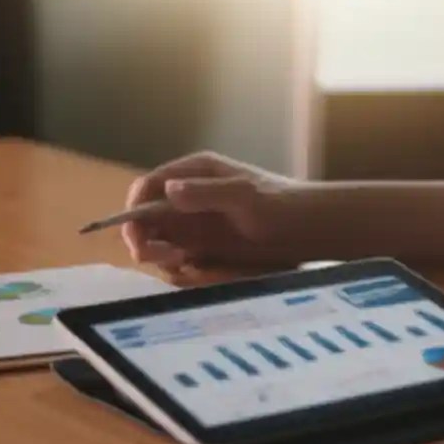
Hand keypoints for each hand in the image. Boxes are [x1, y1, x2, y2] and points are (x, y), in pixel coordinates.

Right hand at [122, 152, 309, 272]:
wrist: (309, 231)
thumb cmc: (281, 206)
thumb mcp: (244, 197)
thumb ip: (207, 193)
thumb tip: (168, 191)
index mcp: (194, 173)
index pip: (147, 187)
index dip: (134, 210)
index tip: (137, 235)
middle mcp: (188, 196)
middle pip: (146, 218)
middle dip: (145, 239)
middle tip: (162, 258)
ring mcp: (195, 223)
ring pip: (158, 241)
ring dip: (162, 256)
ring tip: (185, 263)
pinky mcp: (205, 247)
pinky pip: (178, 259)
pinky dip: (180, 268)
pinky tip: (198, 270)